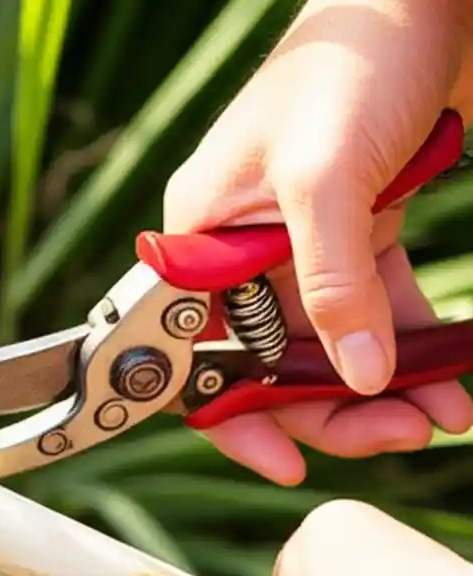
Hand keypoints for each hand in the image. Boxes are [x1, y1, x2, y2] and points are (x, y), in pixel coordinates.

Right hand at [165, 0, 472, 484]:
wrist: (423, 0)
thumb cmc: (352, 64)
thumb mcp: (326, 175)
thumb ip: (332, 280)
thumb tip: (356, 375)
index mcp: (203, 233)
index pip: (196, 348)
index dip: (232, 413)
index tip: (284, 461)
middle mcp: (242, 246)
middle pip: (269, 360)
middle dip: (331, 409)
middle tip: (397, 434)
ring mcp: (301, 241)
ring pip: (328, 343)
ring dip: (381, 389)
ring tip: (439, 415)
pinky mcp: (358, 228)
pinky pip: (377, 307)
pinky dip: (412, 346)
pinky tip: (451, 376)